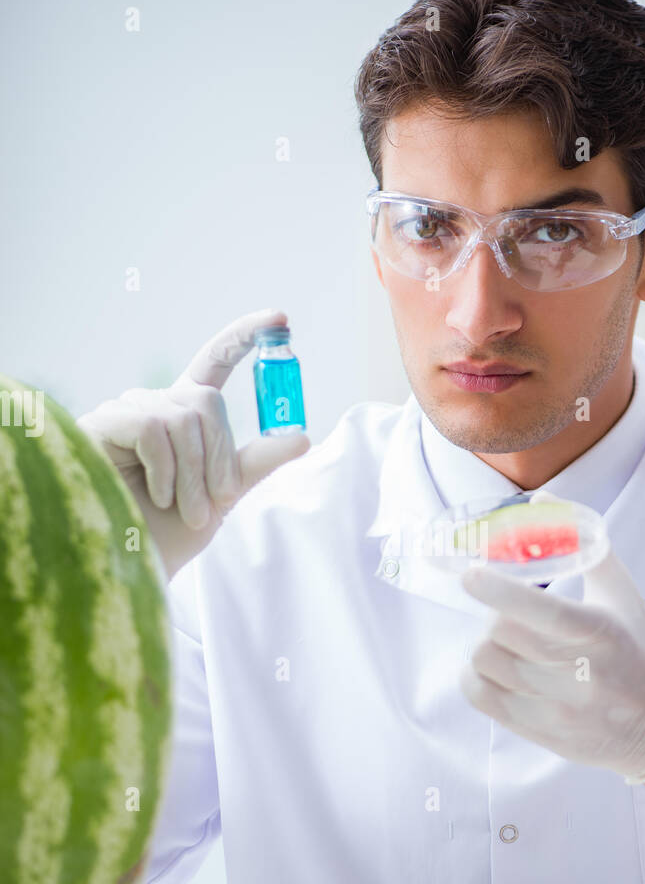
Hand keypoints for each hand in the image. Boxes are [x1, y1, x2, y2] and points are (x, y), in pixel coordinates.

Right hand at [77, 309, 309, 579]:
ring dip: (194, 474)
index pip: (214, 362)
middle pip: (208, 401)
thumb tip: (301, 436)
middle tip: (216, 503)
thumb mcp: (221, 498)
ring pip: (185, 418)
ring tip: (183, 510)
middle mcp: (155, 405)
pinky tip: (157, 495)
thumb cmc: (165, 535)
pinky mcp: (104, 422)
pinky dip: (166, 468)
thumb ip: (254, 463)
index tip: (280, 318)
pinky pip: (154, 428)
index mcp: (184, 417)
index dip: (243, 337)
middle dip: (220, 457)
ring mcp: (127, 410)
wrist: (125, 565)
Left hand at [459, 544, 644, 784]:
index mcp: (603, 634)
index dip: (502, 592)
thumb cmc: (636, 646)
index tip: (472, 575)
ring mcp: (556, 709)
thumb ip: (584, 544)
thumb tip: (541, 500)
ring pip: (485, 663)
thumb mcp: (621, 593)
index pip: (546, 613)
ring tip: (508, 640)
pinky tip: (498, 666)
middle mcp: (580, 676)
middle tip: (507, 609)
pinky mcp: (538, 731)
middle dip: (495, 612)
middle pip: (502, 635)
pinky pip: (478, 695)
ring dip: (486, 642)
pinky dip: (476, 674)